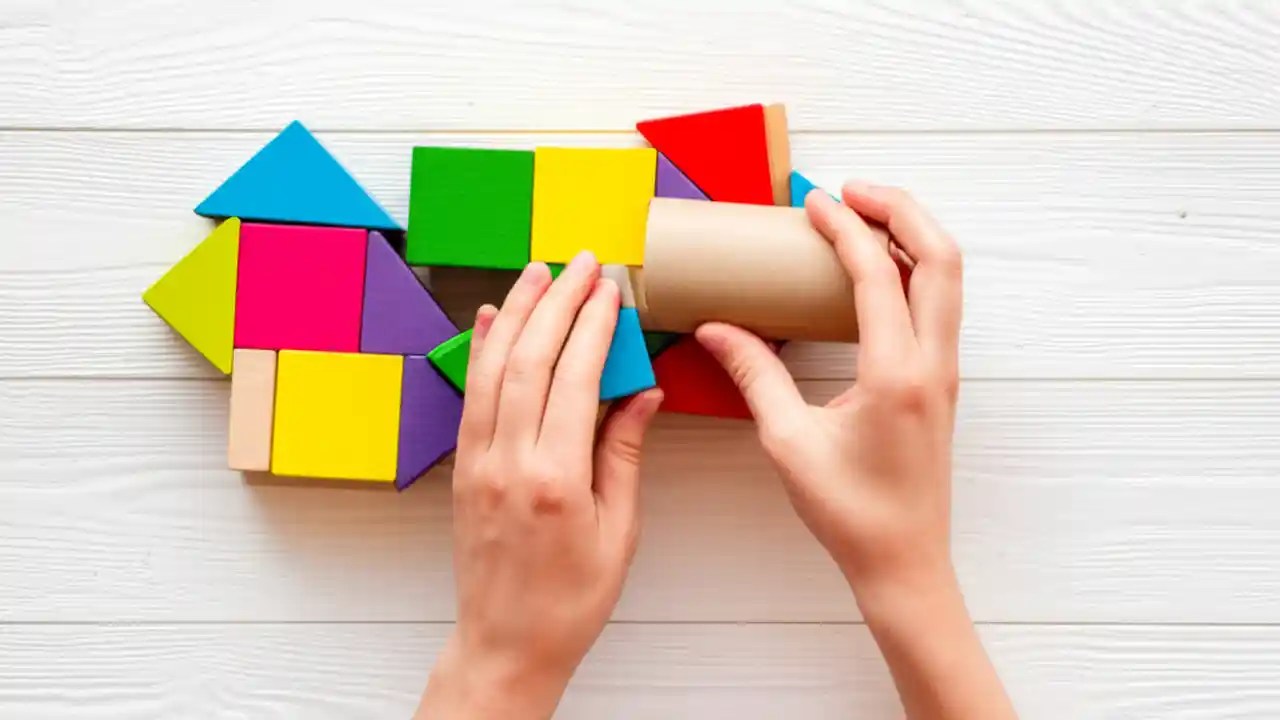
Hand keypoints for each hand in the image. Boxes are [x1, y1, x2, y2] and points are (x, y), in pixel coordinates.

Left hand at [417, 252, 663, 719]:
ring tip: (538, 271)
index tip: (610, 289)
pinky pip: (471, 394)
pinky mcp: (463, 468)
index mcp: (556, 477)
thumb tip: (641, 391)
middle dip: (558, 301)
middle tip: (582, 262)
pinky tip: (493, 318)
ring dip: (517, 312)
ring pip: (493, 367)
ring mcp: (478, 462)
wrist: (507, 643)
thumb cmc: (570, 600)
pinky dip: (483, 350)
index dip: (593, 325)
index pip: (575, 377)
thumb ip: (625, 453)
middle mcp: (509, 461)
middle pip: (531, 358)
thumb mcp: (619, 530)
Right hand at [697, 183, 961, 603]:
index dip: (844, 228)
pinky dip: (917, 268)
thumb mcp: (788, 442)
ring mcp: (945, 371)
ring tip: (864, 216)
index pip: (877, 274)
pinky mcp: (942, 380)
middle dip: (900, 209)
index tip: (812, 203)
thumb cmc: (850, 512)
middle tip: (850, 191)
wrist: (904, 561)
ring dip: (914, 234)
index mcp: (895, 374)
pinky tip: (877, 270)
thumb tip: (717, 328)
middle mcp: (932, 363)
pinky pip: (942, 303)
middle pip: (940, 256)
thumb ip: (754, 375)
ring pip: (950, 276)